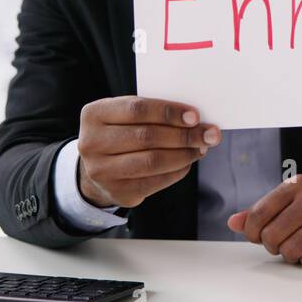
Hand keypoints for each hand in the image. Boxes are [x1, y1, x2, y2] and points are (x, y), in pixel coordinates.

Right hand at [76, 96, 219, 208]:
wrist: (96, 167)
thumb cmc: (120, 133)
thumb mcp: (124, 115)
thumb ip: (152, 113)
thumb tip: (195, 120)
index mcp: (94, 115)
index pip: (137, 109)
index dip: (169, 112)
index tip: (195, 116)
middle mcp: (92, 143)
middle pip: (147, 137)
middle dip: (184, 135)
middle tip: (209, 134)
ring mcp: (102, 171)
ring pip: (153, 161)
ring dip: (184, 154)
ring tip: (201, 147)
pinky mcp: (117, 192)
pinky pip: (155, 181)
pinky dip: (177, 171)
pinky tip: (188, 162)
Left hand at [226, 174, 301, 266]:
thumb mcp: (292, 200)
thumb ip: (261, 211)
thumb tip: (232, 222)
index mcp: (298, 185)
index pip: (259, 214)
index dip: (252, 232)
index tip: (258, 236)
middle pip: (272, 236)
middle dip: (273, 245)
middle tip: (283, 241)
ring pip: (290, 251)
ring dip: (291, 254)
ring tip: (301, 244)